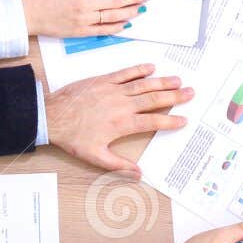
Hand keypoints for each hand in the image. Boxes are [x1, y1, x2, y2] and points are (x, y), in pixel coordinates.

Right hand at [22, 0, 146, 37]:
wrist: (30, 13)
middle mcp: (86, 4)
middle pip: (118, 0)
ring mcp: (85, 19)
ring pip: (114, 16)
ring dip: (130, 12)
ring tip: (140, 8)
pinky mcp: (82, 32)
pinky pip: (104, 30)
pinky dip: (117, 27)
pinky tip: (126, 23)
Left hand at [44, 64, 192, 172]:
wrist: (51, 116)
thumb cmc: (72, 137)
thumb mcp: (94, 156)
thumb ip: (118, 165)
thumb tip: (139, 174)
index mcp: (122, 124)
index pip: (153, 122)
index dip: (171, 121)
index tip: (184, 120)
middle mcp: (121, 105)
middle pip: (154, 100)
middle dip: (175, 97)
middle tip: (191, 93)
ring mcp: (113, 90)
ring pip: (143, 85)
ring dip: (162, 82)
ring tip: (178, 80)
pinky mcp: (103, 80)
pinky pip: (125, 73)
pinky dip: (139, 69)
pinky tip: (152, 67)